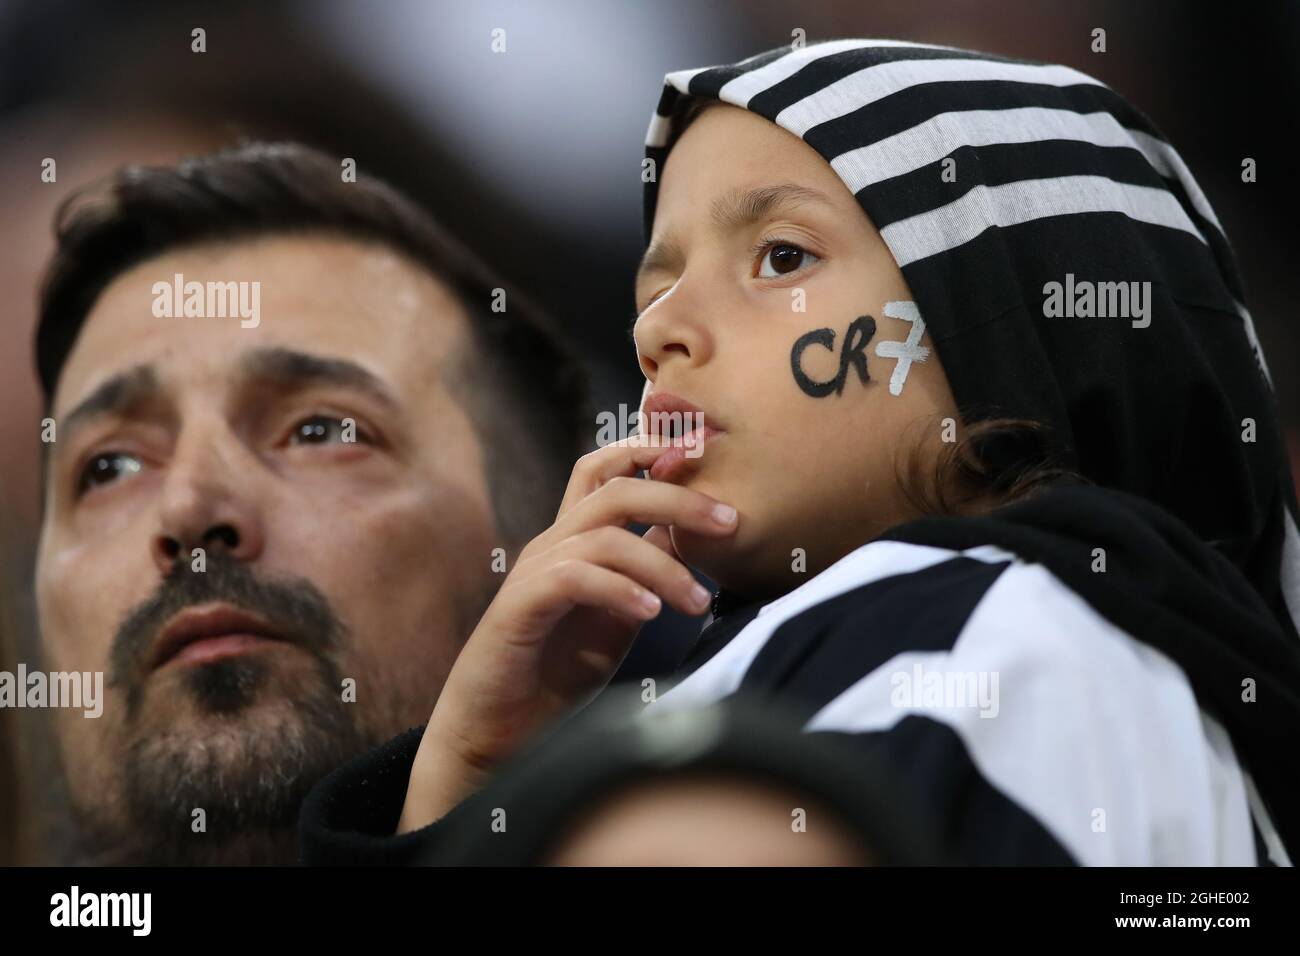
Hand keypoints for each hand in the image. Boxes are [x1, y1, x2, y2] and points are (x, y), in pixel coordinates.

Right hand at [398, 437, 737, 831]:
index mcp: (575, 539)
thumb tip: (695, 535)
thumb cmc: (559, 671)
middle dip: (678, 498)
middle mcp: (552, 544)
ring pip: (604, 537)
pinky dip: (619, 589)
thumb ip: (649, 571)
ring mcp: (533, 573)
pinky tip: (650, 613)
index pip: (605, 470)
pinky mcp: (519, 607)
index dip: (649, 449)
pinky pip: (574, 578)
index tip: (703, 454)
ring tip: (698, 602)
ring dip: (662, 566)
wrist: (499, 731)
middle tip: (729, 522)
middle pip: (614, 490)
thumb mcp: (622, 613)